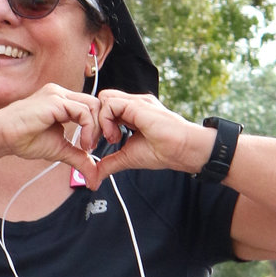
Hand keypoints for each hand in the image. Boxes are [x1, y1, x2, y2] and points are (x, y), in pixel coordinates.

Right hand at [0, 83, 103, 174]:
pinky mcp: (55, 101)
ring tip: (86, 147)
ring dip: (95, 129)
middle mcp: (61, 94)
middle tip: (92, 147)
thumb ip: (78, 158)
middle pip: (96, 104)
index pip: (90, 107)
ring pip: (92, 106)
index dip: (97, 126)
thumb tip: (93, 177)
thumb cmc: (24, 139)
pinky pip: (83, 111)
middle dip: (100, 127)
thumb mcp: (60, 150)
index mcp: (62, 101)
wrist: (3, 136)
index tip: (90, 147)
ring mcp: (58, 95)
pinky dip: (88, 128)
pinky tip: (81, 144)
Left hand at [83, 91, 205, 184]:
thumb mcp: (128, 158)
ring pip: (104, 98)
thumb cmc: (162, 152)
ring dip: (101, 121)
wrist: (181, 149)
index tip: (100, 143)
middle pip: (103, 99)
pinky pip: (110, 104)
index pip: (106, 108)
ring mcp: (135, 102)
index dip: (99, 124)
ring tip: (112, 139)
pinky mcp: (137, 104)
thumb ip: (109, 164)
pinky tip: (116, 136)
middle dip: (95, 120)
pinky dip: (106, 121)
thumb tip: (94, 177)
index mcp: (131, 113)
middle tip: (101, 141)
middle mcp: (133, 104)